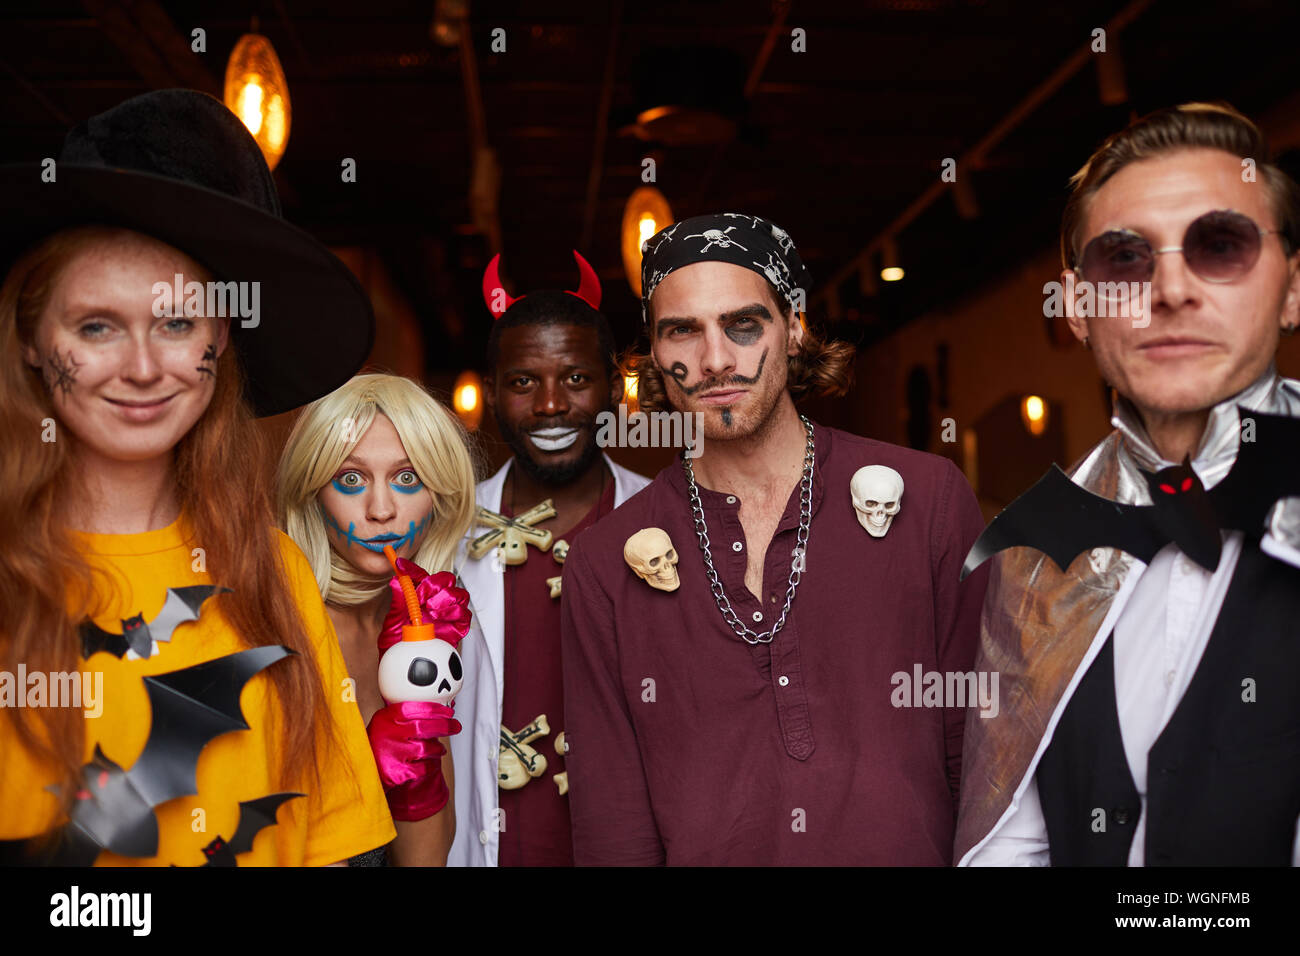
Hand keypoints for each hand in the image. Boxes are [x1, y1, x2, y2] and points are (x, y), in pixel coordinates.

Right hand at [366, 700, 460, 820]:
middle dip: (444, 726)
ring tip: (440, 749)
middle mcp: (389, 733)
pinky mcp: (396, 772)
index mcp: (386, 718)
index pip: (415, 708)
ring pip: (425, 748)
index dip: (436, 709)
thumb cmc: (377, 746)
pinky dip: (430, 765)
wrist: (360, 772)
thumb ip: (404, 717)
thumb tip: (437, 712)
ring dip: (438, 748)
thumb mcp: (384, 724)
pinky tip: (431, 763)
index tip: (448, 712)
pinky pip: (423, 767)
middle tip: (456, 726)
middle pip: (423, 727)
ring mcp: (392, 753)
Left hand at [380, 557, 471, 653]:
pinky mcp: (458, 629)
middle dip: (434, 584)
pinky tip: (441, 618)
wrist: (407, 671)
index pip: (420, 576)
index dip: (412, 569)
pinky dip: (455, 613)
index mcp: (420, 597)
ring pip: (459, 594)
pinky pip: (465, 615)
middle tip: (421, 595)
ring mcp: (448, 615)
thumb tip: (396, 581)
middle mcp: (436, 602)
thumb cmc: (398, 647)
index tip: (399, 566)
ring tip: (431, 608)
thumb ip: (398, 603)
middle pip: (446, 580)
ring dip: (446, 597)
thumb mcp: (393, 624)